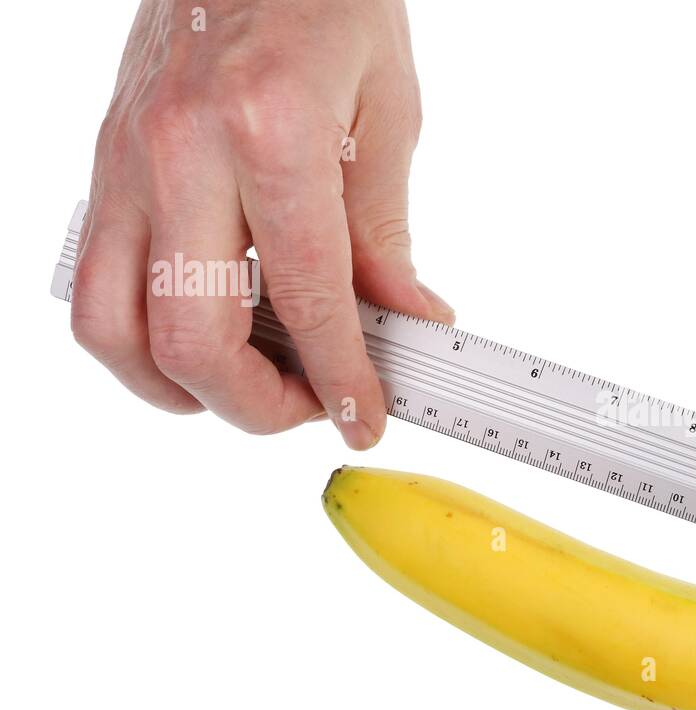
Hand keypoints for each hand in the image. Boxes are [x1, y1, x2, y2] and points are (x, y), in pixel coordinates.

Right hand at [71, 0, 449, 448]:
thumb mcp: (387, 113)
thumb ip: (385, 235)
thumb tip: (407, 321)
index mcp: (267, 129)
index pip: (307, 299)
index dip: (342, 381)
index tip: (366, 419)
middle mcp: (180, 151)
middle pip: (191, 340)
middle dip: (259, 408)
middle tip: (312, 407)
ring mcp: (126, 161)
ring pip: (114, 331)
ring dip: (181, 390)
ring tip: (249, 388)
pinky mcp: (104, 167)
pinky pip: (95, 284)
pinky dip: (139, 338)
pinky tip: (199, 336)